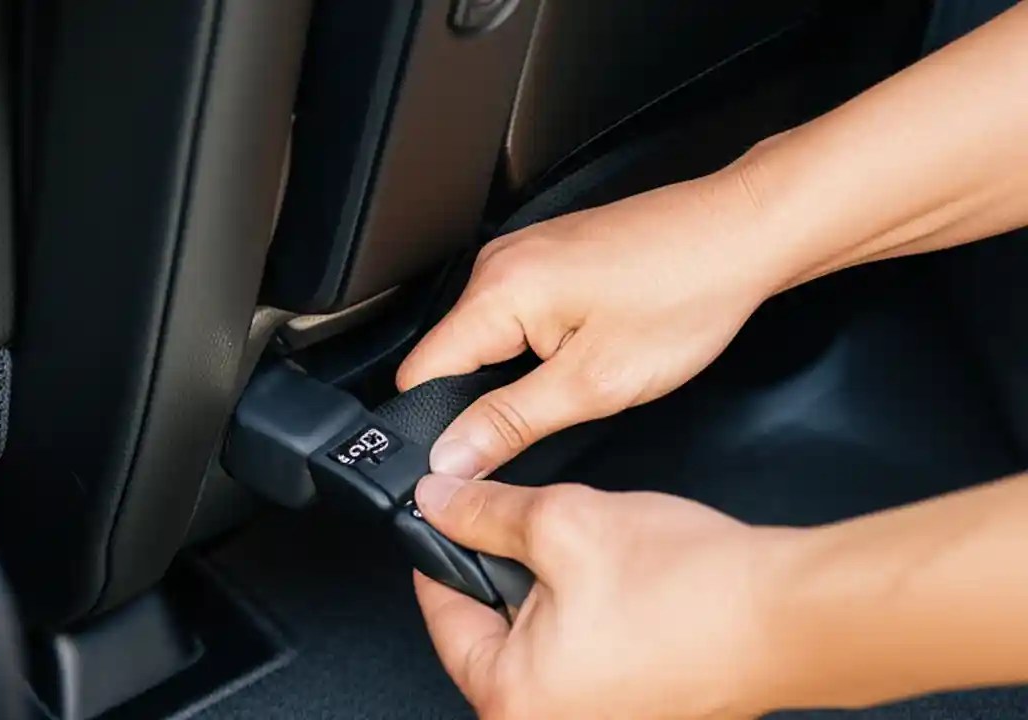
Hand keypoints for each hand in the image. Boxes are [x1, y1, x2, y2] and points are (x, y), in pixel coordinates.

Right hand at [396, 168, 790, 478]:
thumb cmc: (687, 294)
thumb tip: (451, 456)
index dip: (437, 426)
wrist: (744, 234)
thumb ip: (510, 423)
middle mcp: (498, 264)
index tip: (469, 462)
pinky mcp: (547, 257)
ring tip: (582, 374)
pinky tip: (589, 348)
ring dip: (518, 372)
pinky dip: (538, 345)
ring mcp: (523, 255)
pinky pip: (514, 315)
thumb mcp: (595, 383)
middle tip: (551, 415)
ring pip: (485, 338)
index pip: (420, 374)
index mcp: (498, 291)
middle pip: (449, 357)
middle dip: (485, 400)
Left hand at [413, 474, 791, 719]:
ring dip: (552, 592)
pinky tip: (623, 587)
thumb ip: (484, 512)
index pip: (441, 616)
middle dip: (505, 571)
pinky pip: (583, 656)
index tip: (444, 519)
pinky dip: (589, 615)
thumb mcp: (560, 522)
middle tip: (534, 531)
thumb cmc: (690, 592)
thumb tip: (441, 502)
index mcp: (509, 698)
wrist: (787, 615)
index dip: (440, 552)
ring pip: (539, 639)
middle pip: (490, 630)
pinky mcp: (632, 711)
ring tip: (594, 559)